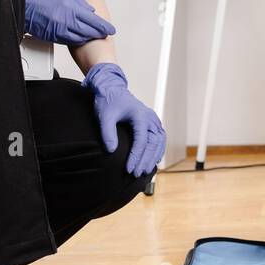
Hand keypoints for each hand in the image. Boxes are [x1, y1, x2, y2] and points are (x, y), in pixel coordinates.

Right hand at [24, 0, 115, 45]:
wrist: (22, 0)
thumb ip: (79, 3)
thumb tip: (91, 11)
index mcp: (71, 8)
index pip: (93, 21)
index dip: (103, 27)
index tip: (111, 30)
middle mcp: (65, 20)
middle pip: (88, 31)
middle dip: (98, 34)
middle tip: (105, 34)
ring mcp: (58, 29)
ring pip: (79, 38)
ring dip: (88, 38)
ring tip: (94, 36)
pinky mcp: (51, 36)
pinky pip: (67, 41)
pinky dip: (76, 40)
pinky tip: (80, 38)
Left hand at [83, 62, 165, 176]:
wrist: (113, 91)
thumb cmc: (109, 103)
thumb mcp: (104, 116)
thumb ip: (107, 133)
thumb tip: (111, 151)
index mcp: (140, 115)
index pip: (142, 140)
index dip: (136, 156)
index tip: (128, 168)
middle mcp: (151, 118)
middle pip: (153, 143)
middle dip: (145, 160)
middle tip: (136, 174)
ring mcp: (153, 120)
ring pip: (159, 142)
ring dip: (153, 157)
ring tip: (145, 171)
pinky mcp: (153, 124)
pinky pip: (160, 140)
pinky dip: (158, 151)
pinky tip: (153, 161)